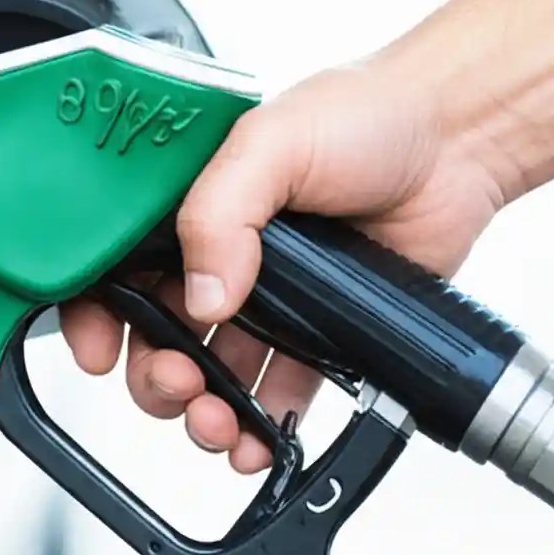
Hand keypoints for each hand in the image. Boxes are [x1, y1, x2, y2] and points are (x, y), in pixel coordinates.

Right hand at [59, 61, 508, 473]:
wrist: (458, 140)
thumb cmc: (367, 114)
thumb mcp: (272, 140)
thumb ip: (220, 212)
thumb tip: (202, 297)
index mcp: (186, 203)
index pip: (113, 268)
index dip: (96, 316)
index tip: (101, 351)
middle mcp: (218, 253)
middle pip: (156, 336)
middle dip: (155, 376)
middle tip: (177, 384)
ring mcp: (266, 297)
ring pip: (210, 374)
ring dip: (202, 411)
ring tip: (217, 423)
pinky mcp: (317, 330)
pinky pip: (275, 391)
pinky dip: (259, 426)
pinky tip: (258, 440)